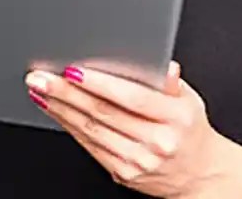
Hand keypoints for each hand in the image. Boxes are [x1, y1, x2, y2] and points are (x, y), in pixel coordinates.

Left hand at [26, 63, 225, 197]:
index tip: (72, 70)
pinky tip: (56, 112)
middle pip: (104, 112)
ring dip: (61, 109)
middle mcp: (157, 141)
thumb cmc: (188, 130)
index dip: (99, 83)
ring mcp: (139, 161)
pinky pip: (91, 147)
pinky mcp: (124, 173)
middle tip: (42, 77)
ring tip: (41, 90)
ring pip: (92, 130)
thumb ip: (170, 82)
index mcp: (175, 117)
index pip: (131, 97)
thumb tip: (163, 66)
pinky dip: (69, 127)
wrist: (199, 175)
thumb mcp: (189, 100)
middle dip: (67, 92)